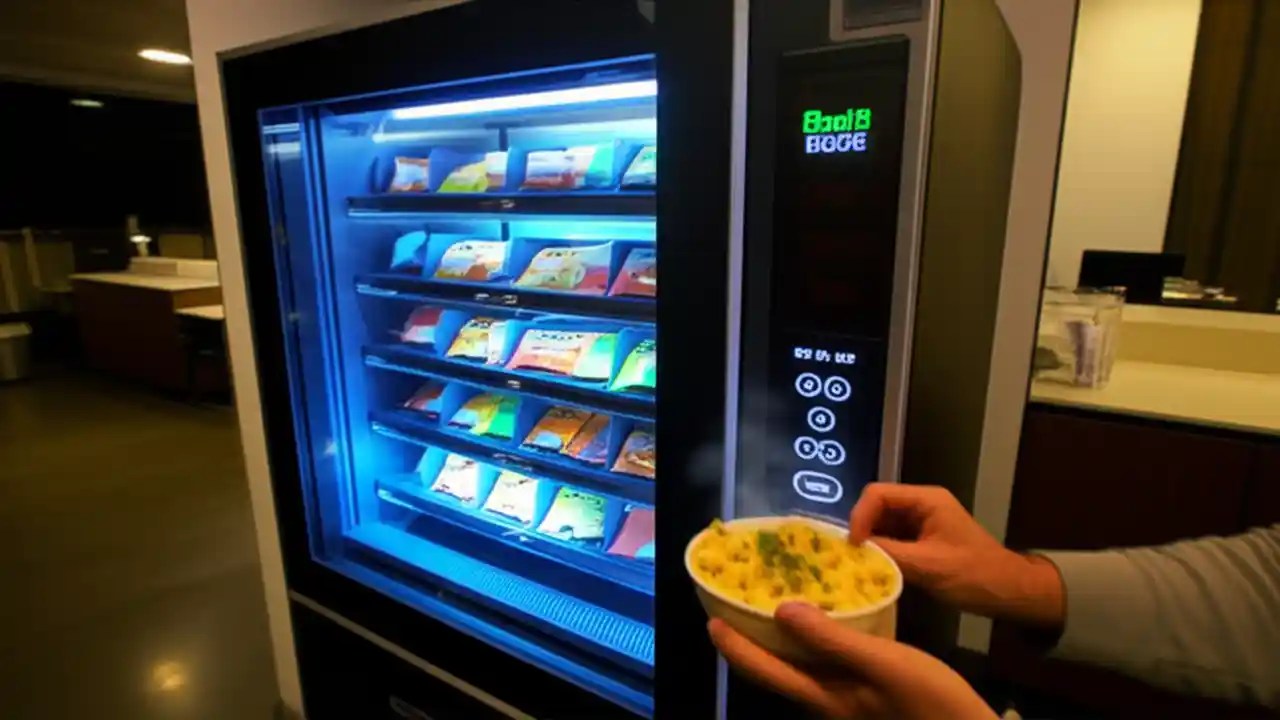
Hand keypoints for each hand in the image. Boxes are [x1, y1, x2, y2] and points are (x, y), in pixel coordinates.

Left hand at [709, 603, 997, 719]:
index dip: (733, 646)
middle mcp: (822, 704)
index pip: (763, 670)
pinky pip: (816, 670)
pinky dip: (804, 646)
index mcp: (821, 697)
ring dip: (774, 643)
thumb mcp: (883, 663)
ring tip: (766, 607)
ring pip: (793, 671)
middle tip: (732, 606)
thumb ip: (832, 639)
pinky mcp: (858, 700)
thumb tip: (781, 610)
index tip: (709, 618)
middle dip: (747, 643)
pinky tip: (815, 625)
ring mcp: (840, 705)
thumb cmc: (929, 700)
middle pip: (773, 672)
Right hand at [850, 483, 1063, 626]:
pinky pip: (892, 539)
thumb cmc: (974, 575)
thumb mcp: (928, 566)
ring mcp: (922, 522)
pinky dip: (881, 552)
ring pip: (882, 524)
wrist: (1009, 592)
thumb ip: (889, 555)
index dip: (859, 516)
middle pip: (877, 506)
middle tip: (850, 557)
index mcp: (926, 500)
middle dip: (862, 529)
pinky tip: (873, 569)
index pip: (877, 494)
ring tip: (858, 564)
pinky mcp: (922, 540)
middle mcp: (922, 505)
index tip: (853, 546)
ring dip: (870, 542)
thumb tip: (851, 553)